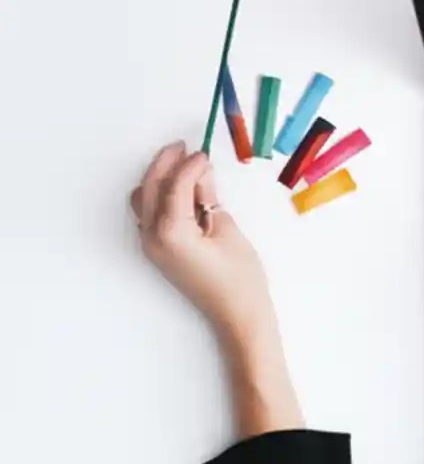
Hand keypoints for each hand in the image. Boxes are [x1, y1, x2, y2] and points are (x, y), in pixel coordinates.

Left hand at [131, 141, 301, 437]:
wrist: (237, 315)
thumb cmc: (239, 277)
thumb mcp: (227, 229)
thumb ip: (208, 198)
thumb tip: (200, 175)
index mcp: (170, 231)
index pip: (174, 186)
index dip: (189, 164)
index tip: (203, 152)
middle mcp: (152, 238)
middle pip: (149, 189)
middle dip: (165, 165)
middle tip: (184, 148)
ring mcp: (152, 246)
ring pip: (144, 201)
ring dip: (160, 181)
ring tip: (187, 167)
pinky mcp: (160, 251)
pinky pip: (151, 215)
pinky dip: (162, 197)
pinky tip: (184, 191)